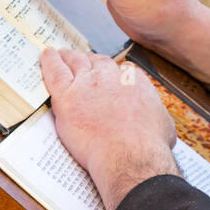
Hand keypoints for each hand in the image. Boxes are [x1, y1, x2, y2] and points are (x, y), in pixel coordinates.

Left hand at [40, 48, 178, 209]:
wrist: (131, 155)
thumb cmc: (149, 145)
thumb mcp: (164, 124)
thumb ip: (157, 115)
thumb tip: (158, 120)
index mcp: (133, 80)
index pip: (119, 70)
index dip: (110, 72)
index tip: (105, 76)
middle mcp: (110, 76)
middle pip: (95, 62)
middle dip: (88, 60)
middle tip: (81, 61)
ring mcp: (86, 84)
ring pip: (74, 62)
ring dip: (67, 56)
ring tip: (60, 54)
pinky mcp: (67, 96)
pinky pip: (54, 72)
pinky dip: (49, 61)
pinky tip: (46, 55)